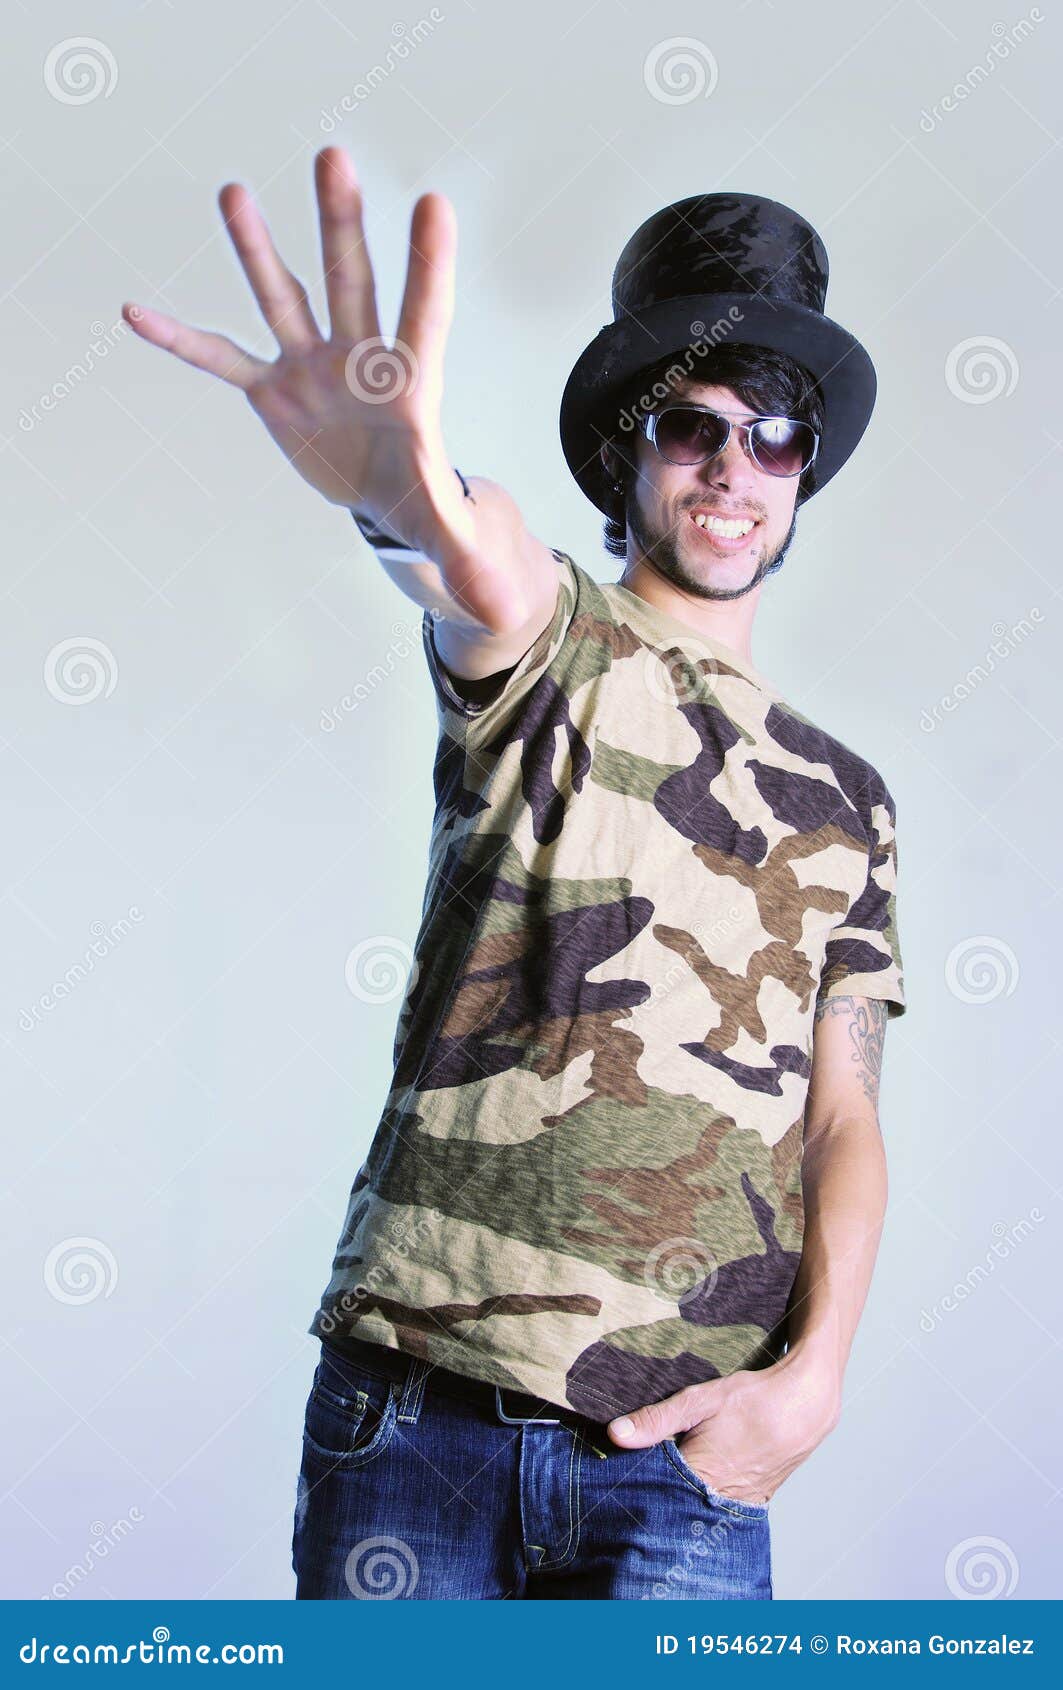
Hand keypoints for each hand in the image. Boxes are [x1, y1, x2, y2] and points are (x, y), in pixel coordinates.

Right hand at [121, 147, 505, 624]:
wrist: (386, 499)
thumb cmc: (427, 505)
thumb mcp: (452, 533)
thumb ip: (468, 550)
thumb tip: (498, 602)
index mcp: (411, 386)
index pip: (424, 317)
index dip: (429, 266)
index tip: (433, 204)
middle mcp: (360, 359)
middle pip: (353, 282)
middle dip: (342, 225)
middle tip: (334, 155)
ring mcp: (313, 367)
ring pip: (285, 298)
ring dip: (259, 250)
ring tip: (233, 192)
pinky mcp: (274, 389)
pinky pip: (220, 360)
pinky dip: (181, 341)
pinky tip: (137, 313)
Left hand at [606, 1352, 840, 1506]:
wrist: (805, 1403)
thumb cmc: (752, 1398)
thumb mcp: (701, 1401)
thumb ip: (657, 1420)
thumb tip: (615, 1434)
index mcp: (701, 1476)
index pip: (655, 1494)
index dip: (636, 1486)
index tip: (617, 1480)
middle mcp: (721, 1498)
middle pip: (677, 1506)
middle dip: (659, 1496)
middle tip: (638, 1486)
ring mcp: (741, 1503)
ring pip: (700, 1509)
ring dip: (684, 1499)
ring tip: (667, 1486)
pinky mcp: (756, 1501)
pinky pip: (724, 1508)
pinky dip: (709, 1499)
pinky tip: (699, 1485)